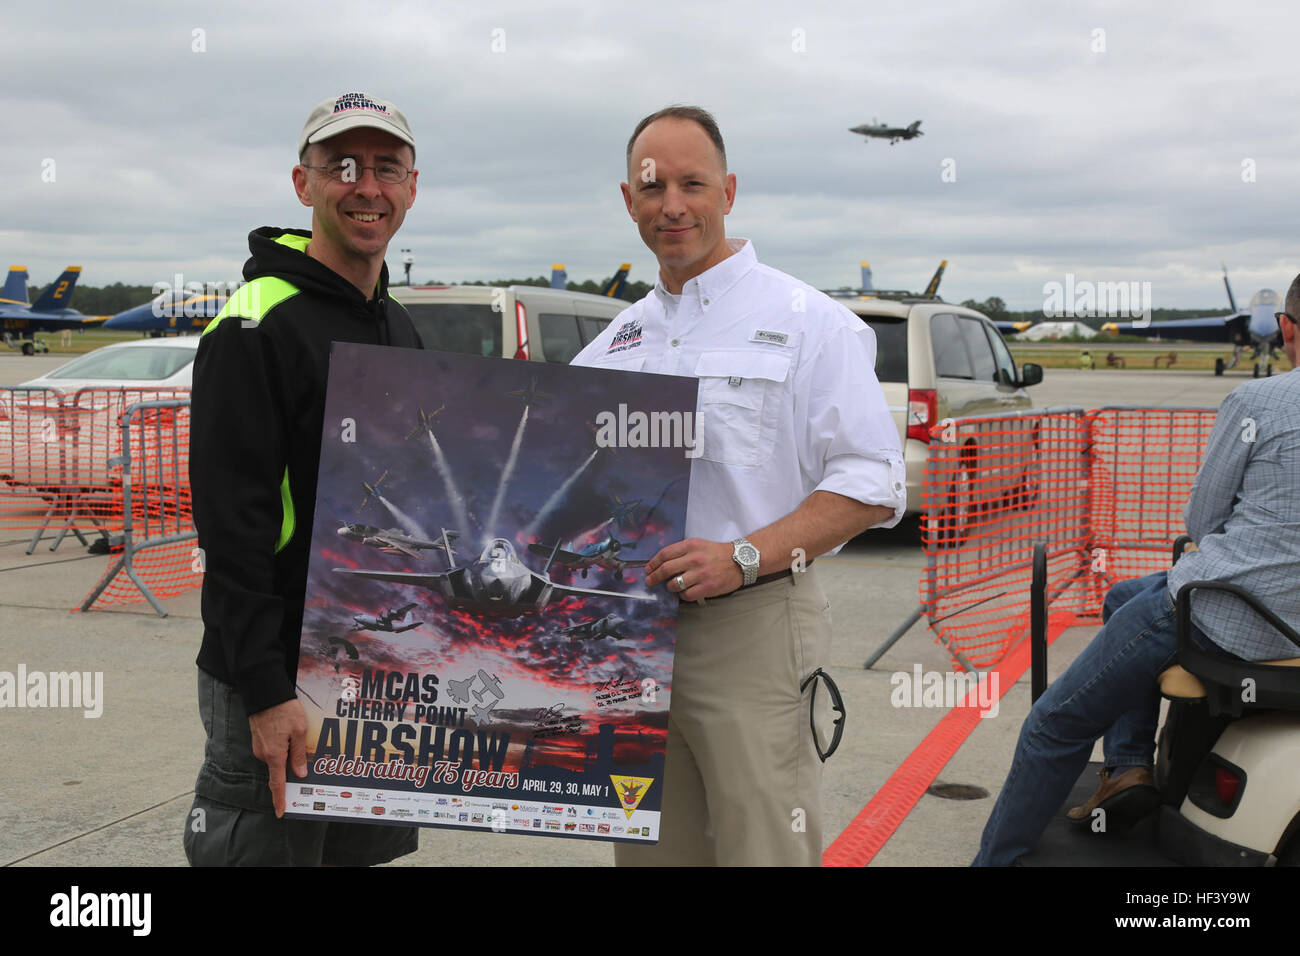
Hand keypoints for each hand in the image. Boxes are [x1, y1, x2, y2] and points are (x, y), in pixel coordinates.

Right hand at [248, 698, 307, 817]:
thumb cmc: (284, 710)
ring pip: (277, 758)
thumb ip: (299, 754)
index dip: (279, 799)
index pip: (277, 784)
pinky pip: (273, 749)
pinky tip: (290, 735)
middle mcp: (264, 754)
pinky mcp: (259, 739)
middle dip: (291, 768)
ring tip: (300, 739)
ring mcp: (259, 747)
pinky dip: (282, 747)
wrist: (264, 693)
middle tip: (307, 763)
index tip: (280, 812)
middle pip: (279, 769)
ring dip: (288, 754)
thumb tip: (300, 774)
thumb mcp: (299, 731)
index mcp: (274, 755)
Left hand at [645, 538, 742, 600]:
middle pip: (666, 570)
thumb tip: (662, 563)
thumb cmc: (717, 553)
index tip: (648, 569)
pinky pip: (686, 595)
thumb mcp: (699, 545)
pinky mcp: (707, 587)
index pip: (665, 554)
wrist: (740, 561)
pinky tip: (684, 592)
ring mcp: (701, 574)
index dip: (653, 563)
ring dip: (669, 587)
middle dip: (654, 577)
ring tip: (671, 586)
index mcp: (691, 545)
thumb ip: (682, 551)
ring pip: (674, 584)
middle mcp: (694, 559)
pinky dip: (682, 595)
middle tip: (650, 581)